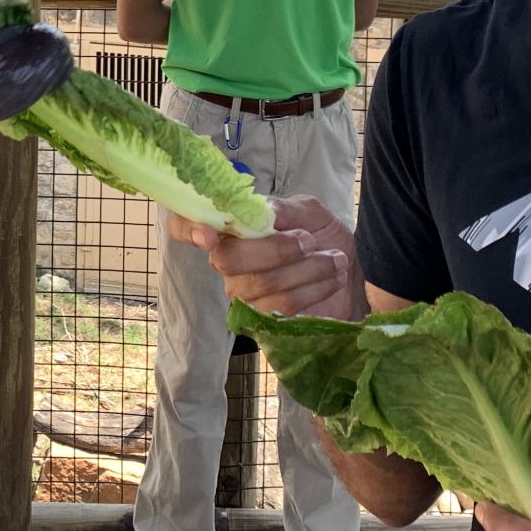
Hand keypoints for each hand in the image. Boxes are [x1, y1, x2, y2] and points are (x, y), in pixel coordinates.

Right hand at [163, 194, 363, 318]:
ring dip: (308, 269)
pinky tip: (332, 277)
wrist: (348, 273)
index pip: (182, 225)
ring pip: (262, 284)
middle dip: (275, 249)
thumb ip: (284, 209)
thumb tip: (262, 212)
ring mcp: (240, 294)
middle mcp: (225, 261)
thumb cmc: (321, 236)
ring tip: (335, 259)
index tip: (208, 236)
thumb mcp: (309, 211)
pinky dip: (314, 288)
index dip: (186, 228)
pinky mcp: (262, 321)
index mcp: (230, 227)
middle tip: (310, 241)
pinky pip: (281, 307)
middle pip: (228, 259)